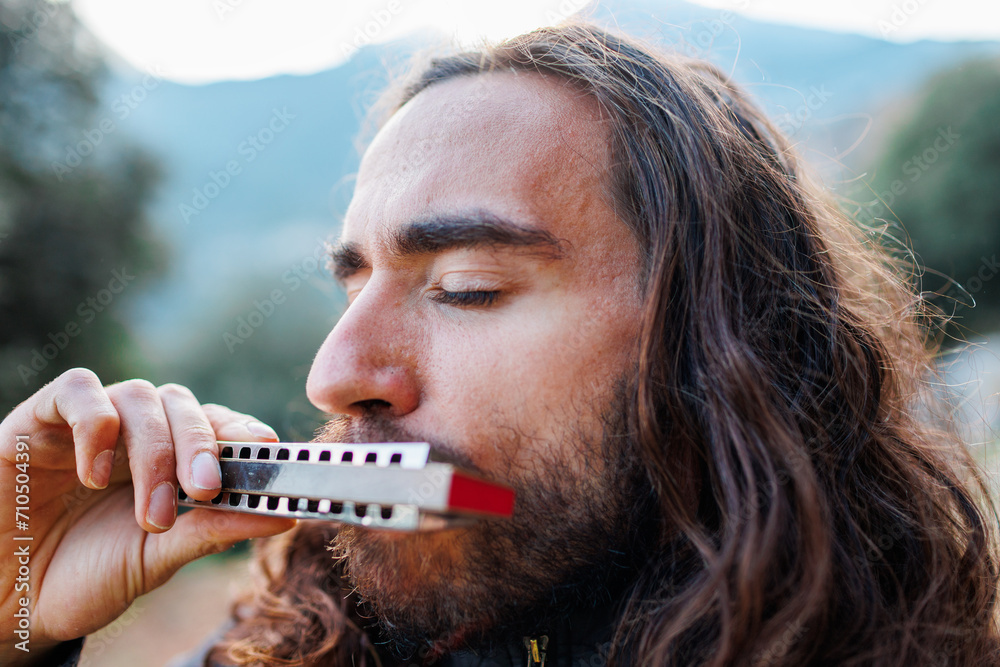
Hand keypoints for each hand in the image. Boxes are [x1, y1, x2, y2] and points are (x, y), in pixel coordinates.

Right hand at [0, 369, 296, 663]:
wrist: (9, 602)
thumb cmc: (86, 575)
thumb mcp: (158, 557)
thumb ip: (215, 530)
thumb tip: (287, 517)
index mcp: (173, 458)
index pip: (220, 423)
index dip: (245, 432)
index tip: (266, 457)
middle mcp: (137, 432)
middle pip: (184, 405)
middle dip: (201, 446)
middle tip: (205, 488)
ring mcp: (89, 422)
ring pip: (139, 396)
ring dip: (153, 450)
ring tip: (150, 511)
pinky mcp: (39, 420)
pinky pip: (76, 390)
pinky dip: (95, 423)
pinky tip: (94, 474)